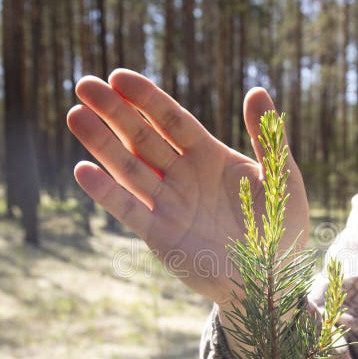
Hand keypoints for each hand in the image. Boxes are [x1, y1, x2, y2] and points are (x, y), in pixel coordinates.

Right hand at [67, 70, 308, 309]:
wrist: (273, 281)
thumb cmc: (281, 229)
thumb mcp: (281, 177)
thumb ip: (268, 137)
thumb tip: (256, 90)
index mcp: (210, 157)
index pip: (172, 120)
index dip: (147, 99)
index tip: (119, 77)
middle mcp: (184, 177)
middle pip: (143, 137)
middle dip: (114, 112)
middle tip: (84, 85)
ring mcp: (169, 205)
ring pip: (129, 168)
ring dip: (102, 144)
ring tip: (75, 116)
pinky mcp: (161, 236)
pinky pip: (130, 210)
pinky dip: (107, 193)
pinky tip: (83, 171)